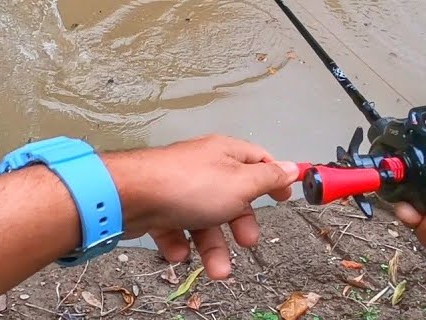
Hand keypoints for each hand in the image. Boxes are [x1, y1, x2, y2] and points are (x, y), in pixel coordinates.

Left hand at [104, 135, 297, 278]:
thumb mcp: (241, 183)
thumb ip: (268, 178)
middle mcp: (203, 168)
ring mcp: (179, 188)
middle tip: (247, 242)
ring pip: (204, 219)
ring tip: (216, 271)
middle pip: (232, 196)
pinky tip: (180, 251)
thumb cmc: (190, 186)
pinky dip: (181, 243)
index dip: (274, 179)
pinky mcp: (158, 207)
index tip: (284, 198)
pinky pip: (176, 228)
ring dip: (212, 247)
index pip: (258, 160)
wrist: (131, 196)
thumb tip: (293, 167)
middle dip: (241, 223)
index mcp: (225, 154)